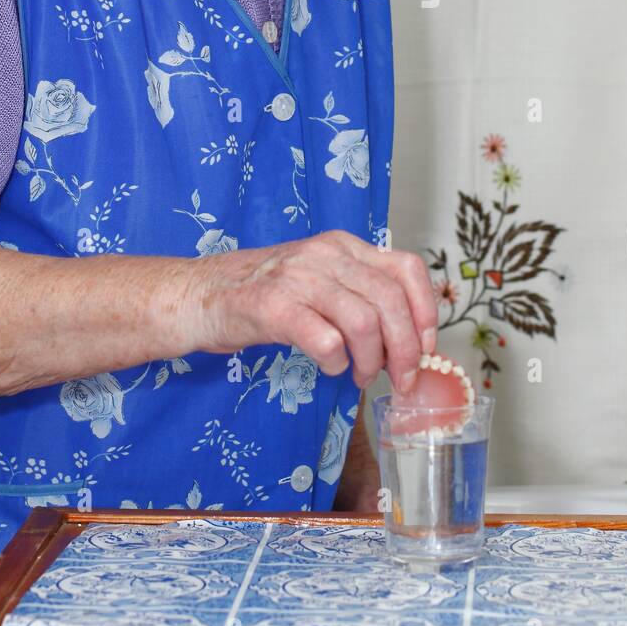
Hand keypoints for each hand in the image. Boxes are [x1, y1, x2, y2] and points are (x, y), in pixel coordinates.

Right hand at [188, 229, 438, 392]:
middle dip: (406, 350)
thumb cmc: (265, 294)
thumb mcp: (320, 279)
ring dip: (372, 361)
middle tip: (401, 380)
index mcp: (344, 246)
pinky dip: (336, 363)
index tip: (426, 347)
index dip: (426, 311)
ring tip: (360, 377)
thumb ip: (359, 295)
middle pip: (390, 302)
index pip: (407, 268)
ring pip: (364, 322)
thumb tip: (409, 340)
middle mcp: (326, 254)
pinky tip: (330, 368)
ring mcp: (298, 278)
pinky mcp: (272, 307)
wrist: (200, 294)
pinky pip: (325, 340)